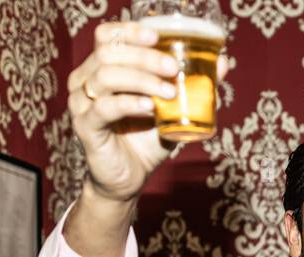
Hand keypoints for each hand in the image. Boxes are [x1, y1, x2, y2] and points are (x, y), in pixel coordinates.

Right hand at [67, 20, 228, 202]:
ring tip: (169, 92)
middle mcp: (86, 80)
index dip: (130, 32)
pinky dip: (130, 104)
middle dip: (145, 57)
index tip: (158, 36)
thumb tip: (222, 64)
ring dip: (142, 79)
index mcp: (102, 68)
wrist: (129, 178)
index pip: (107, 36)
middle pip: (109, 53)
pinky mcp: (85, 126)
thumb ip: (193, 87)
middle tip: (173, 68)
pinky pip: (104, 107)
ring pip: (105, 76)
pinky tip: (150, 108)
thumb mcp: (174, 111)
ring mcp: (82, 103)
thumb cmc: (147, 140)